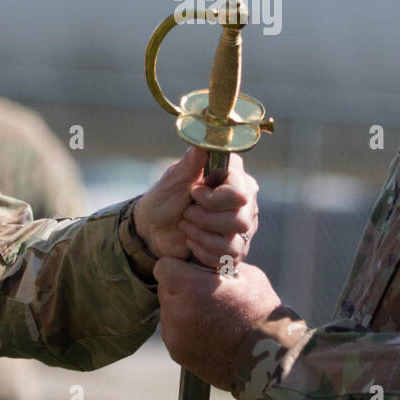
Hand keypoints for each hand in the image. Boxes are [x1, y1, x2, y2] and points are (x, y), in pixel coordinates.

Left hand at [134, 149, 258, 266]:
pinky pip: (230, 257)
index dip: (213, 198)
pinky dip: (204, 252)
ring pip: (236, 240)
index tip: (193, 192)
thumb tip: (203, 142)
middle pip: (241, 219)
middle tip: (187, 212)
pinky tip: (192, 242)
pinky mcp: (237, 246)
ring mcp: (243, 223)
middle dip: (205, 220)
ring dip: (202, 236)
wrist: (154, 230)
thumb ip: (191, 163)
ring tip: (187, 226)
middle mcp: (244, 197)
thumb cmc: (164, 199)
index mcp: (232, 175)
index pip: (238, 193)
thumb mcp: (173, 180)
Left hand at [154, 258, 283, 389]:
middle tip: (203, 294)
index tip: (190, 272)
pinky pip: (173, 331)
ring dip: (181, 309)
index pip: (163, 267)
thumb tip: (207, 258)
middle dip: (180, 288)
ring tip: (208, 316)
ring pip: (167, 311)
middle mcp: (177, 310)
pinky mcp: (177, 352)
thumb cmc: (260, 312)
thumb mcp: (245, 276)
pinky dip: (184, 329)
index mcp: (191, 286)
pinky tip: (207, 332)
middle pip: (164, 289)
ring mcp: (175, 334)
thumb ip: (218, 265)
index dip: (177, 267)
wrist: (266, 357)